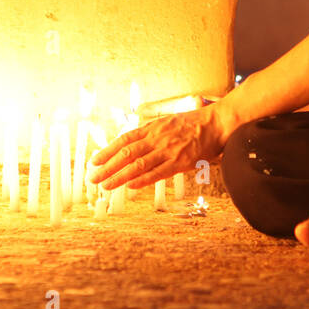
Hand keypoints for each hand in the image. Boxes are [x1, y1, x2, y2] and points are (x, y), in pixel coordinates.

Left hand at [88, 103, 227, 189]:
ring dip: (119, 176)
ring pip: (137, 164)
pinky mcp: (179, 162)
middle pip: (126, 153)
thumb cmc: (194, 123)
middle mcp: (156, 139)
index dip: (107, 151)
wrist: (216, 123)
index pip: (124, 140)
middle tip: (93, 177)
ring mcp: (167, 151)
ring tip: (105, 185)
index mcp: (152, 128)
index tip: (94, 160)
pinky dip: (142, 180)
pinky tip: (130, 186)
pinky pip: (157, 173)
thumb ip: (153, 133)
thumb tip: (136, 143)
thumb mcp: (168, 122)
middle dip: (107, 166)